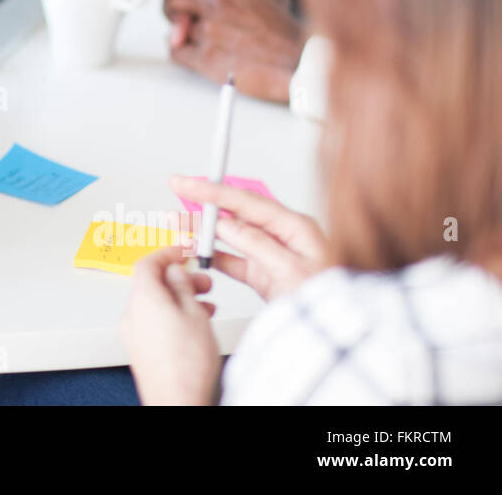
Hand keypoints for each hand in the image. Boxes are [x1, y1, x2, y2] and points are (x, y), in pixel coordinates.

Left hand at [121, 246, 220, 404]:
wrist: (176, 400)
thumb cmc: (186, 364)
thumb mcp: (195, 313)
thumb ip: (184, 287)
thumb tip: (176, 272)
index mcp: (143, 298)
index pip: (146, 263)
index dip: (166, 253)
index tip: (182, 252)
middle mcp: (132, 314)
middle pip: (151, 284)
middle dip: (178, 279)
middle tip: (202, 282)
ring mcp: (133, 333)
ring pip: (154, 304)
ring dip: (178, 299)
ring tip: (205, 306)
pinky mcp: (140, 349)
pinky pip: (153, 322)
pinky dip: (172, 316)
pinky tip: (193, 325)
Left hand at [163, 0, 301, 101]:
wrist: (299, 64)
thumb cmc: (281, 33)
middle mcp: (217, 4)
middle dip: (173, 7)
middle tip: (179, 16)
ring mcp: (209, 32)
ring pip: (174, 26)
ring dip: (181, 32)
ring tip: (196, 38)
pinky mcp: (206, 59)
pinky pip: (175, 51)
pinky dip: (179, 51)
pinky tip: (192, 52)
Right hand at [171, 176, 326, 299]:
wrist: (338, 333)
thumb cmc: (328, 302)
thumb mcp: (292, 271)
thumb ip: (257, 245)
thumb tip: (227, 225)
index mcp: (295, 227)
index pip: (246, 201)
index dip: (213, 191)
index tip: (188, 183)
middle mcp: (282, 236)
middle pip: (235, 213)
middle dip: (204, 205)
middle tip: (178, 193)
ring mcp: (271, 255)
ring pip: (229, 235)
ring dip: (203, 230)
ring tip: (178, 222)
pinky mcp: (263, 274)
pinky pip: (231, 259)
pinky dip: (211, 256)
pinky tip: (196, 251)